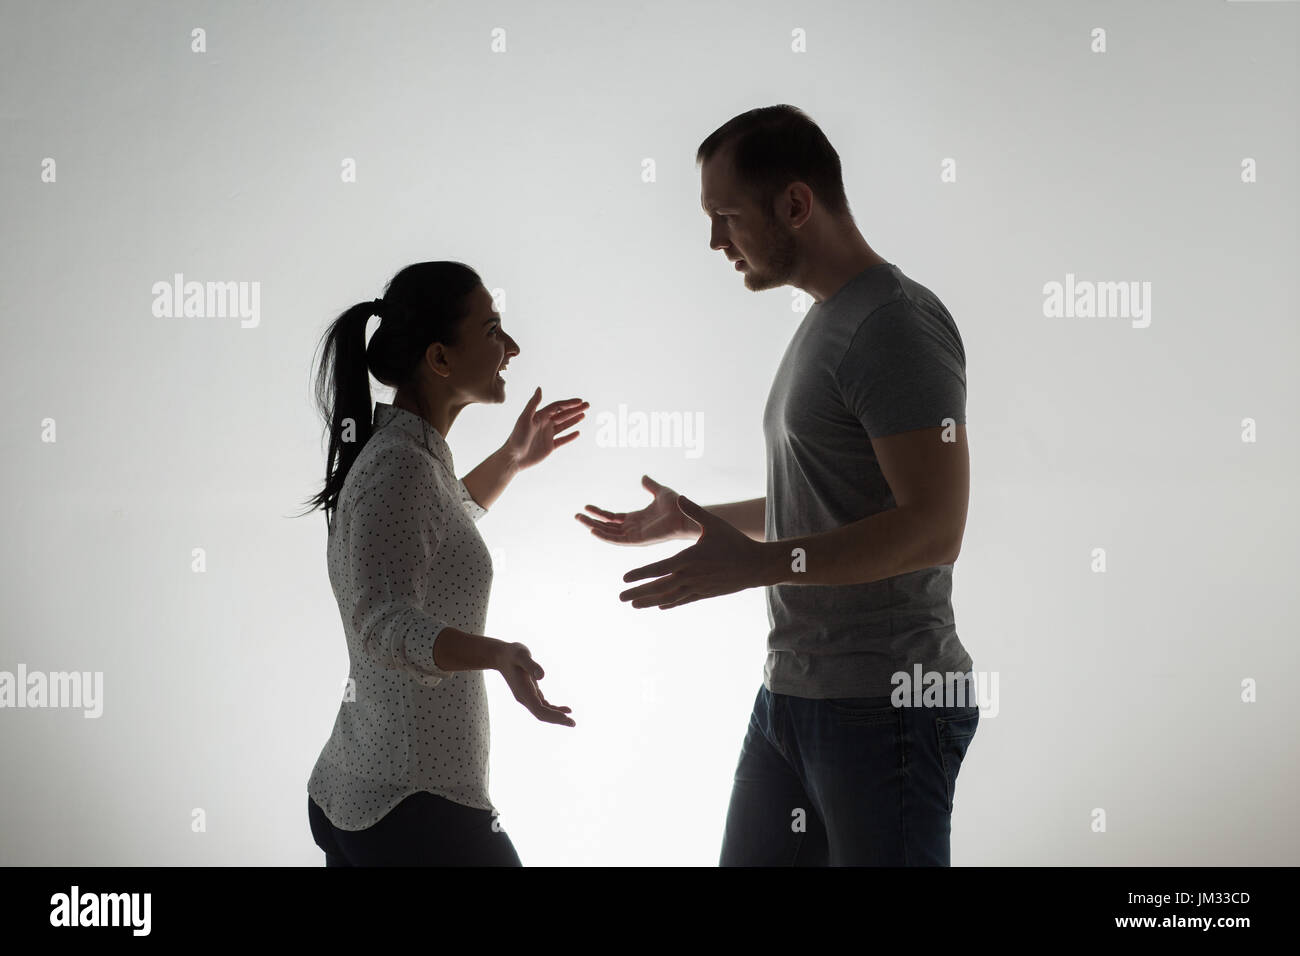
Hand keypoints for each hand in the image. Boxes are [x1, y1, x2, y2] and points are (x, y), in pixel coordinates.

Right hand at [494, 642, 575, 726]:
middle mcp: (525, 698)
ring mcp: (527, 697)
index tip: (565, 717)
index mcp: (523, 691)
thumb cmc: (512, 653)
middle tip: (573, 723)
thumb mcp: (521, 655)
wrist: (501, 656)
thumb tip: (542, 676)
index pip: (538, 709)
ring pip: (543, 712)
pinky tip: (566, 710)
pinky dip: (554, 709)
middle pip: (541, 714)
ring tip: (571, 721)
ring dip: (557, 717)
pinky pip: (544, 706)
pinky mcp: (531, 694)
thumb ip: (531, 665)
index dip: (552, 714)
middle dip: (557, 720)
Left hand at [504, 387, 587, 469]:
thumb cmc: (517, 437)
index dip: (569, 403)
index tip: (580, 401)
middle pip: (563, 414)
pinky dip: (570, 436)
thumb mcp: (524, 418)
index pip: (557, 407)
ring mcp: (547, 435)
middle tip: (587, 405)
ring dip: (574, 420)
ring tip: (584, 415)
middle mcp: (544, 424)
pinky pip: (562, 440)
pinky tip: (578, 432)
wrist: (513, 457)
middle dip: (575, 409)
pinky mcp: (549, 447)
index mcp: (540, 416)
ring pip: (564, 425)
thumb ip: (533, 403)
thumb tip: (540, 388)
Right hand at [575, 475, 695, 545]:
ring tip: (579, 519)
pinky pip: (617, 540)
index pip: (613, 517)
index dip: (599, 512)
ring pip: (609, 533)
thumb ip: (650, 485)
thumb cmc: (677, 505)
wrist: (685, 514)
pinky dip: (605, 536)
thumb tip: (643, 477)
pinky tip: (593, 530)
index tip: (587, 506)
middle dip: (591, 521)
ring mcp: (634, 535)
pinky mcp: (638, 540)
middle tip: (576, 515)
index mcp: (636, 518)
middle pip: (607, 526)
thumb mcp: (660, 491)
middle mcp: (633, 528)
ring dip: (593, 527)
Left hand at [619, 496, 775, 608]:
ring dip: (650, 601)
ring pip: (669, 597)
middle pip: (659, 587)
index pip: (658, 568)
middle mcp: (690, 576)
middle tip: (620, 597)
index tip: (624, 579)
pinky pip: (684, 600)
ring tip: (634, 605)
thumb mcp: (714, 523)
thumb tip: (679, 497)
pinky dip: (670, 603)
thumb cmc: (735, 542)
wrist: (756, 566)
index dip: (640, 574)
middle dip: (638, 592)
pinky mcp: (705, 593)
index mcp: (688, 559)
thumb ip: (694, 511)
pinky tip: (660, 606)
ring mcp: (697, 587)